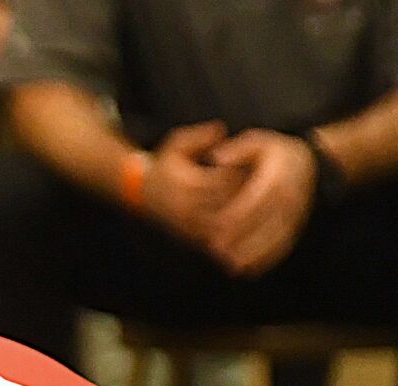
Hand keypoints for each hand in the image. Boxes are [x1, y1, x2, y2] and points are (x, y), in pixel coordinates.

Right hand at [141, 121, 244, 247]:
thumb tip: (221, 130)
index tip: (250, 164)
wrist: (143, 194)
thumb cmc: (166, 165)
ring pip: (223, 224)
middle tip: (260, 183)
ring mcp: (187, 224)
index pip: (220, 181)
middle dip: (244, 193)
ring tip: (254, 199)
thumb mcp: (177, 143)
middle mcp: (185, 207)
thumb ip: (199, 136)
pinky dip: (233, 229)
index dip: (239, 173)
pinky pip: (218, 237)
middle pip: (225, 203)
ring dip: (241, 214)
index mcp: (183, 183)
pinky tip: (244, 217)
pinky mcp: (191, 237)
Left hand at [206, 128, 316, 276]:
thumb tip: (216, 158)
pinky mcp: (297, 227)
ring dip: (253, 254)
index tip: (216, 228)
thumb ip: (238, 150)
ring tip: (230, 265)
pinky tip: (247, 271)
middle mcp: (290, 198)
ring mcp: (296, 214)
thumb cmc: (274, 154)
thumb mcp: (259, 142)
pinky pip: (284, 246)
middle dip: (241, 238)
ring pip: (276, 238)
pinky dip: (267, 260)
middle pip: (265, 222)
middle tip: (216, 249)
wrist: (308, 165)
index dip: (236, 217)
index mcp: (278, 177)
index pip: (256, 200)